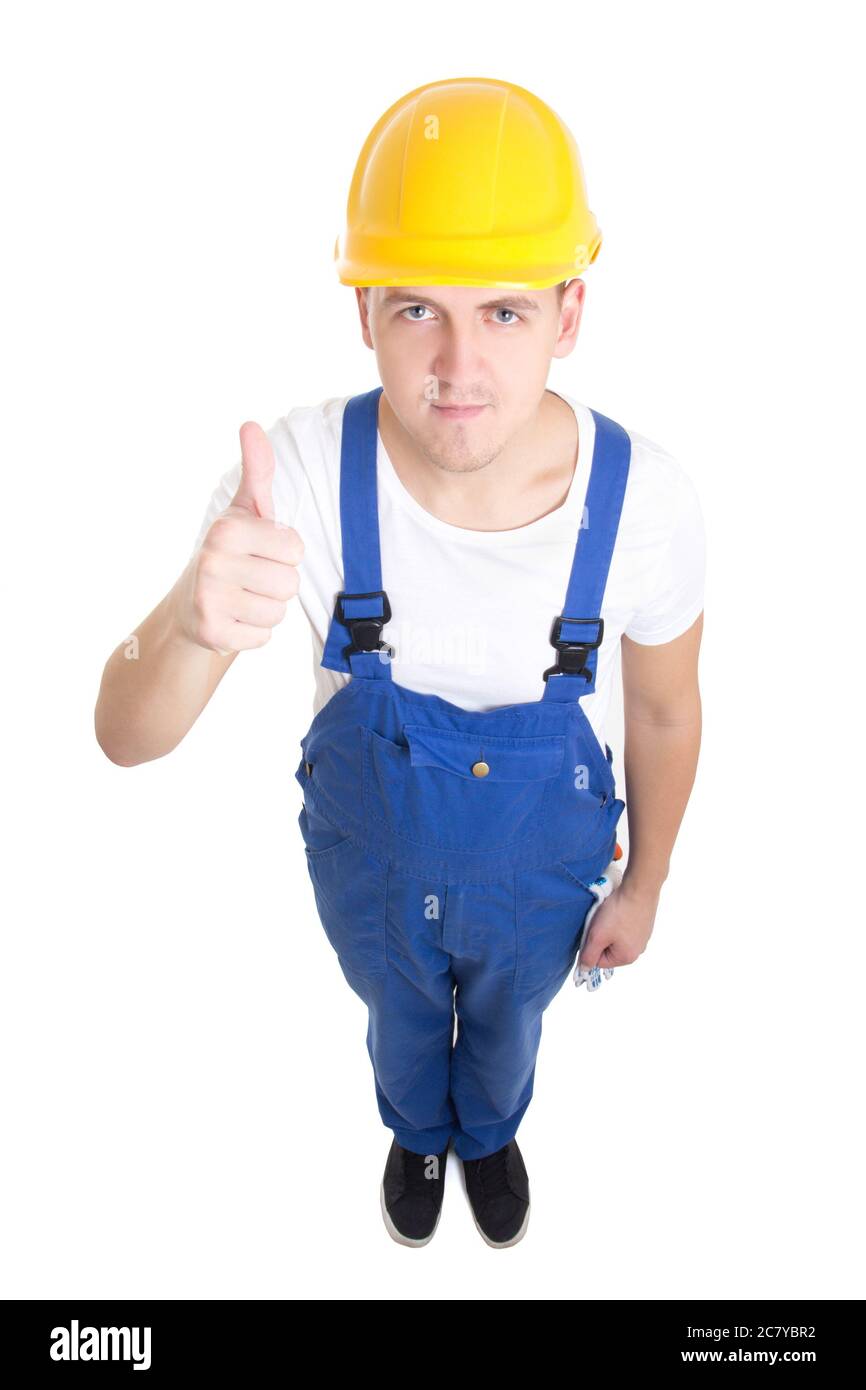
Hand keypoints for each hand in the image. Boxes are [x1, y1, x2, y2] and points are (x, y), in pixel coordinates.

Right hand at [176, 422, 304, 653]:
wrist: (189, 604)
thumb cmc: (230, 552)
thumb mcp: (244, 510)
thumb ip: (256, 472)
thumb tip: (251, 425)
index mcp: (226, 529)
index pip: (294, 548)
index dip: (283, 553)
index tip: (259, 552)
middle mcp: (213, 561)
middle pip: (289, 583)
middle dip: (277, 584)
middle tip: (250, 579)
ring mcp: (209, 600)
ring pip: (278, 612)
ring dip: (267, 608)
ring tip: (242, 598)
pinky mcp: (212, 634)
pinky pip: (263, 637)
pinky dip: (253, 633)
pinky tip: (233, 619)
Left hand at [577, 877, 659, 971]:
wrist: (639, 888)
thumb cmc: (618, 912)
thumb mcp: (597, 936)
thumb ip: (589, 956)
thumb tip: (585, 970)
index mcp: (627, 957)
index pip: (598, 960)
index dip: (591, 945)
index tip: (593, 930)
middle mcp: (638, 951)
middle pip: (608, 949)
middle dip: (601, 936)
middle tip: (601, 921)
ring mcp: (643, 937)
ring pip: (616, 937)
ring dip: (609, 927)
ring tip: (611, 913)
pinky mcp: (644, 924)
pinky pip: (625, 927)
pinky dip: (619, 919)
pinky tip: (619, 909)